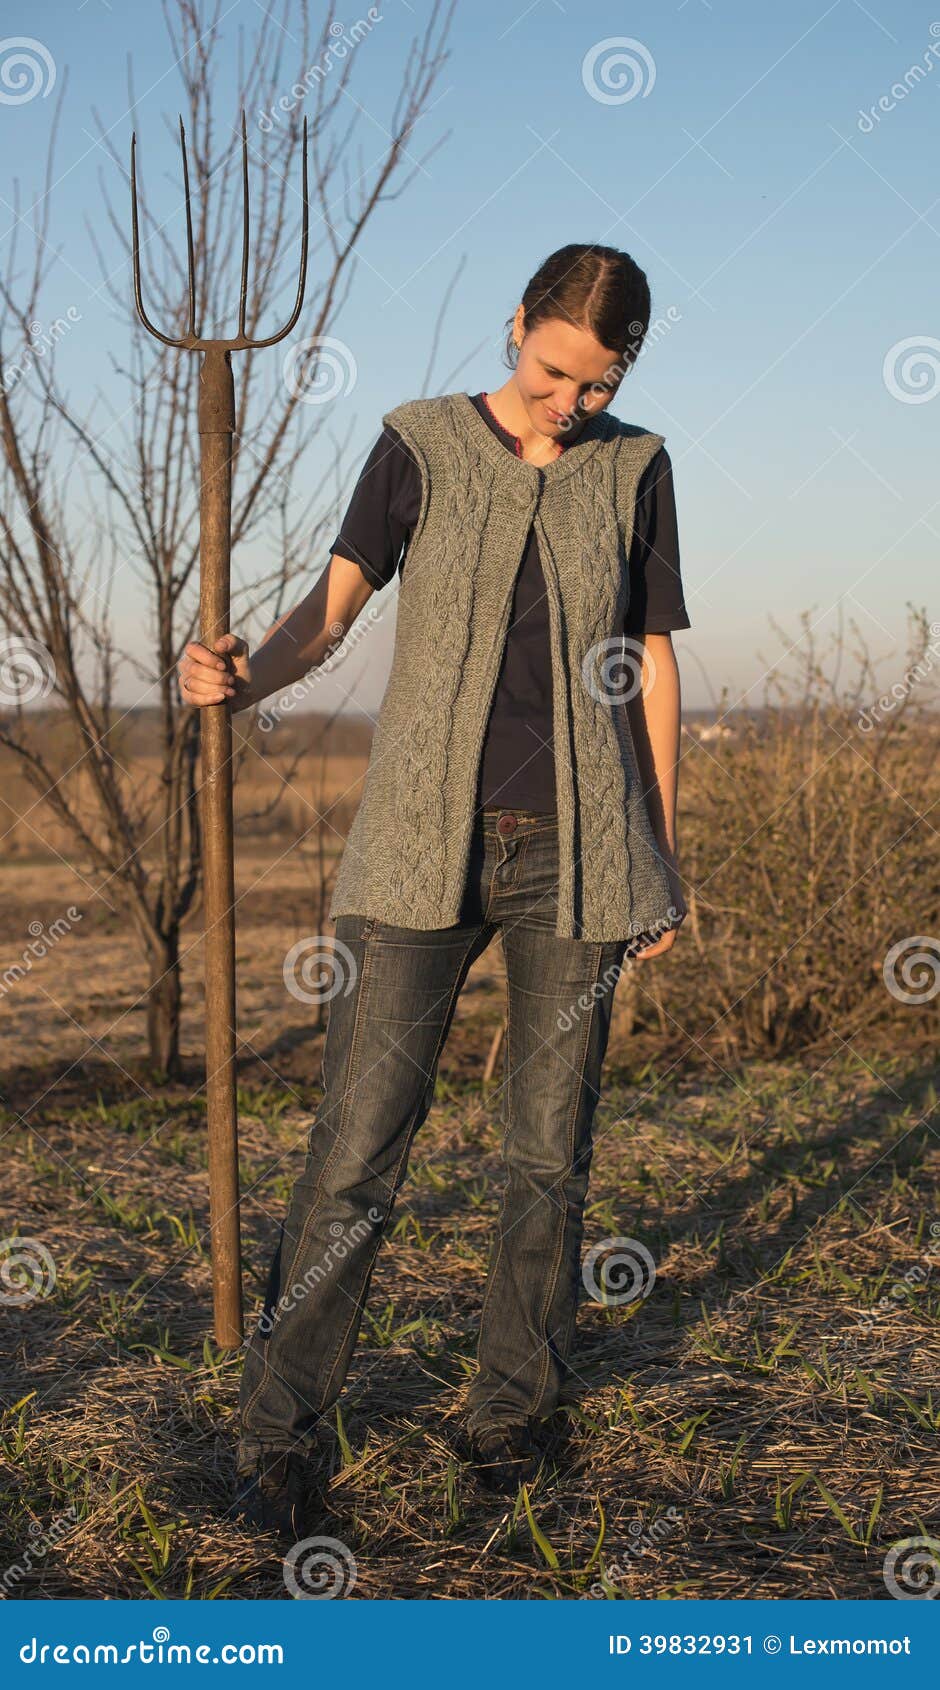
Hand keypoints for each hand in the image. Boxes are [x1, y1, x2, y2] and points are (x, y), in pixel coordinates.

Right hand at [178, 634, 250, 708]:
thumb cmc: (239, 665)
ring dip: (215, 688)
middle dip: (216, 677)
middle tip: (231, 680)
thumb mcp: (241, 650)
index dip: (207, 658)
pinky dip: (208, 699)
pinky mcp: (189, 697)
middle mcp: (188, 665)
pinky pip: (192, 698)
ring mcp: (186, 681)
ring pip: (194, 684)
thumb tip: (219, 645)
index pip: (192, 649)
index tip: (223, 666)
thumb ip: (232, 642)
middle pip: (194, 669)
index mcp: (196, 651)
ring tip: (230, 690)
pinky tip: (221, 697)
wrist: (245, 688)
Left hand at [633, 845, 686, 962]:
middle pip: (663, 940)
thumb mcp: (640, 899)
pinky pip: (661, 920)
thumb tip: (624, 937)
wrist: (663, 850)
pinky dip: (648, 925)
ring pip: (661, 930)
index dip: (649, 954)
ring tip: (625, 937)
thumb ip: (635, 917)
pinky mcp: (670, 902)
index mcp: (674, 915)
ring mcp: (676, 908)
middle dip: (645, 947)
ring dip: (645, 936)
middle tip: (626, 950)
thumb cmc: (650, 872)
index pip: (666, 945)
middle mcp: (678, 914)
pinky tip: (630, 922)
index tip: (633, 955)